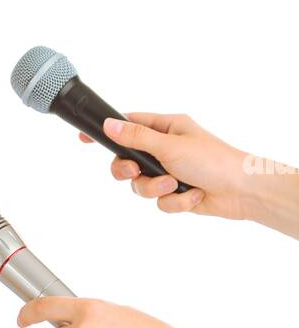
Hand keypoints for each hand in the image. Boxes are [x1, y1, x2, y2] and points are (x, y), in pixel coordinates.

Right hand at [78, 112, 249, 218]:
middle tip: (137, 172)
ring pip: (141, 185)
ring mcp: (170, 171)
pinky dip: (174, 202)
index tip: (85, 137)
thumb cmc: (214, 160)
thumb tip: (109, 126)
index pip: (129, 125)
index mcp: (166, 128)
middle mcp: (166, 148)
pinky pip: (159, 201)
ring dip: (156, 189)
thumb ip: (136, 138)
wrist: (242, 191)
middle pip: (127, 160)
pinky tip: (193, 196)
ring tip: (175, 185)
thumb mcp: (170, 146)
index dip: (107, 132)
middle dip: (130, 171)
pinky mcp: (176, 193)